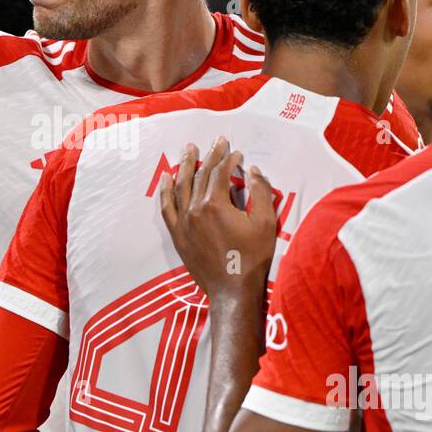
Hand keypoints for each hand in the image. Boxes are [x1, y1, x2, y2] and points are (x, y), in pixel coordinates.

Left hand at [158, 137, 276, 301]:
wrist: (232, 290)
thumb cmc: (252, 258)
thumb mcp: (266, 223)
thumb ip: (260, 192)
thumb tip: (253, 170)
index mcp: (215, 205)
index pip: (220, 173)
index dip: (229, 159)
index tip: (237, 152)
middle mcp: (194, 210)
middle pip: (201, 175)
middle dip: (210, 156)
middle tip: (216, 141)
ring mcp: (183, 222)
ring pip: (181, 187)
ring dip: (186, 166)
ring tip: (189, 149)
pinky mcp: (178, 235)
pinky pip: (167, 208)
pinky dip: (166, 191)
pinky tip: (166, 178)